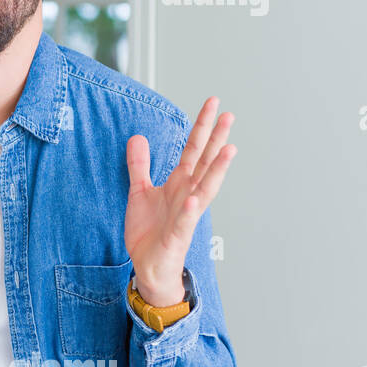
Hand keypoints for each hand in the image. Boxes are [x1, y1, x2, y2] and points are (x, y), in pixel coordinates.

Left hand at [124, 96, 236, 306]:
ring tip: (229, 149)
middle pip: (205, 162)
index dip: (202, 126)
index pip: (194, 149)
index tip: (213, 102)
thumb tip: (138, 137)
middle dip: (216, 139)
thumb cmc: (150, 230)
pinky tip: (194, 199)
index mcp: (180, 183)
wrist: (147, 264)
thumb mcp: (139, 191)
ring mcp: (186, 214)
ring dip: (218, 170)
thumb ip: (139, 165)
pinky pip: (185, 221)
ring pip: (206, 189)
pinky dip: (190, 211)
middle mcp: (188, 194)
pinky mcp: (178, 234)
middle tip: (229, 114)